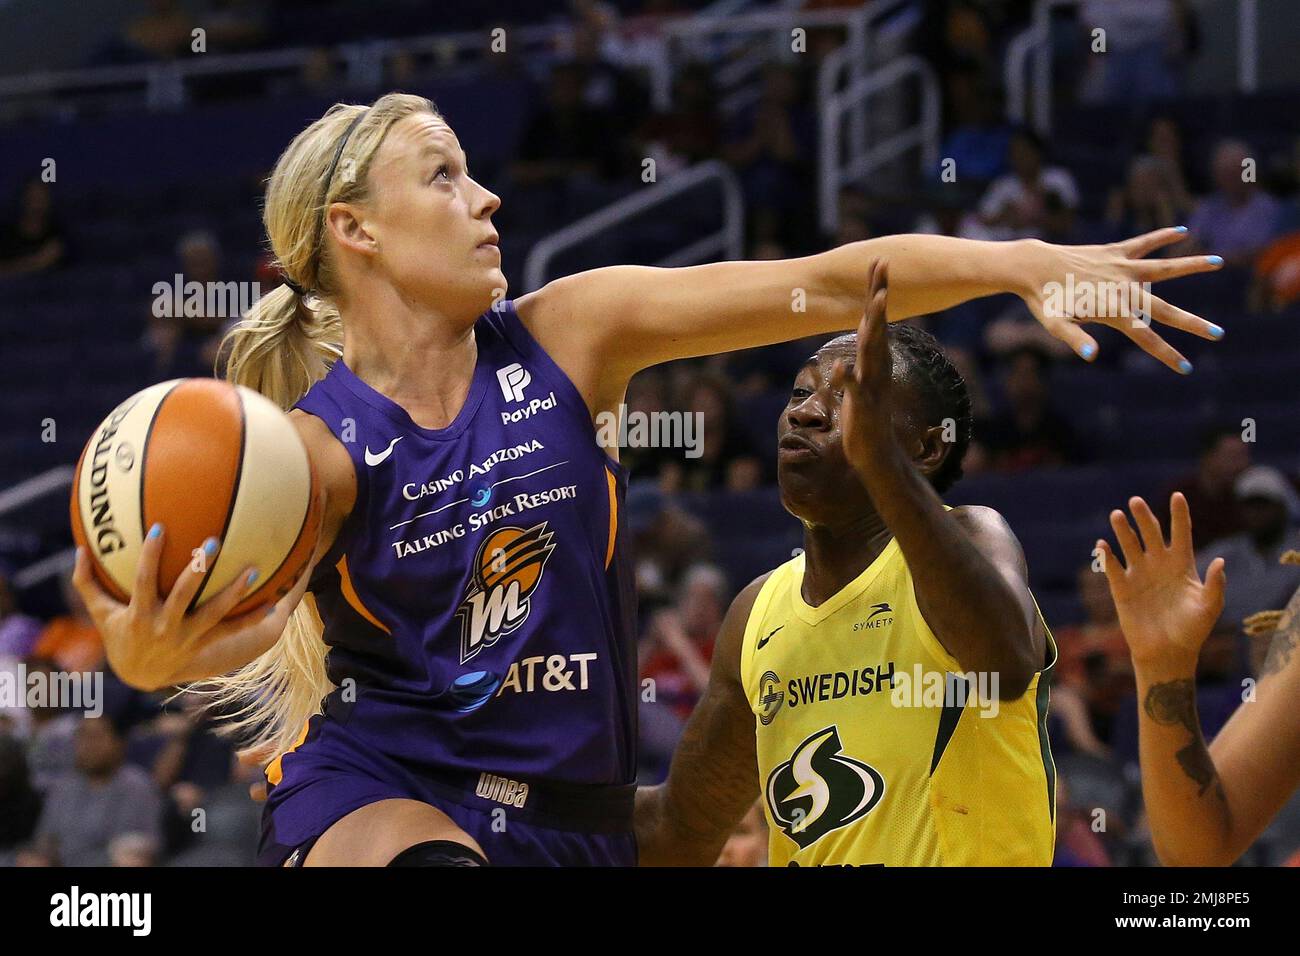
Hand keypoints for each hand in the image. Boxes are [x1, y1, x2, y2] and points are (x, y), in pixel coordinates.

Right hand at [72, 493, 323, 690]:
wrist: (140, 675)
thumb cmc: (119, 634)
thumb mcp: (100, 612)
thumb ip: (87, 582)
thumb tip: (78, 549)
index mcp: (138, 614)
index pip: (143, 580)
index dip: (149, 556)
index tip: (158, 528)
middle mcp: (164, 626)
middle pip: (183, 596)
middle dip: (197, 570)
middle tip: (213, 542)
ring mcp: (187, 637)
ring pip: (214, 614)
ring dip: (235, 593)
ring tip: (254, 570)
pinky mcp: (204, 644)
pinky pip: (231, 630)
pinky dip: (251, 618)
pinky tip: (273, 602)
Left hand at [829, 259, 892, 475]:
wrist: (875, 453)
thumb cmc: (865, 415)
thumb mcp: (863, 378)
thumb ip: (864, 354)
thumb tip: (864, 329)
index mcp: (876, 359)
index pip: (878, 318)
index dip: (878, 289)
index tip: (880, 260)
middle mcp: (877, 367)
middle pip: (879, 325)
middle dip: (879, 295)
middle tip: (882, 266)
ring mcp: (872, 385)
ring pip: (871, 352)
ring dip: (872, 328)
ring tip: (873, 305)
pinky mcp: (862, 406)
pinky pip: (853, 388)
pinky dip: (846, 378)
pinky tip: (838, 367)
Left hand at [1017, 228, 1223, 371]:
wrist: (1033, 266)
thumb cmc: (1043, 300)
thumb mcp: (1054, 324)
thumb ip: (1073, 338)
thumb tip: (1091, 356)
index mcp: (1113, 310)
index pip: (1145, 338)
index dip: (1166, 354)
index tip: (1185, 368)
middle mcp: (1123, 289)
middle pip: (1165, 310)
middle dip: (1192, 323)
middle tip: (1219, 334)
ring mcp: (1122, 268)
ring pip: (1164, 267)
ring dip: (1192, 266)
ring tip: (1219, 261)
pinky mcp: (1115, 252)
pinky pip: (1144, 243)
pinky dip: (1162, 237)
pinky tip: (1183, 231)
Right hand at [1095, 493, 1224, 667]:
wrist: (1167, 652)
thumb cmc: (1192, 631)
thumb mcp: (1210, 607)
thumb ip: (1215, 584)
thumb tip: (1220, 561)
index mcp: (1182, 566)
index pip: (1181, 533)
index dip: (1179, 514)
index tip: (1177, 495)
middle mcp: (1159, 565)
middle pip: (1150, 534)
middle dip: (1143, 517)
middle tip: (1136, 501)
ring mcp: (1139, 575)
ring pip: (1130, 545)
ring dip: (1124, 531)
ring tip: (1118, 515)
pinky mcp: (1122, 589)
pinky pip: (1113, 568)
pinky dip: (1107, 556)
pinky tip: (1103, 545)